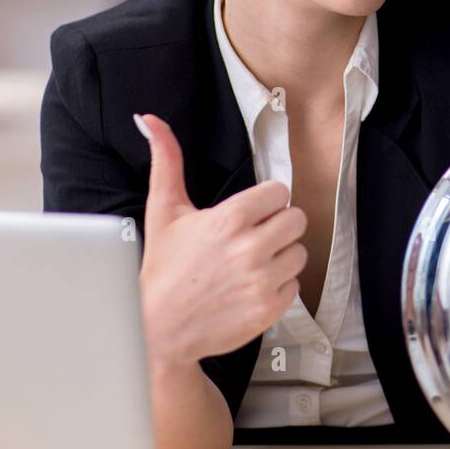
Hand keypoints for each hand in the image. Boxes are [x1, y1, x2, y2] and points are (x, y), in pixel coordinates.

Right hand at [133, 112, 308, 365]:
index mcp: (230, 218)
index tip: (247, 215)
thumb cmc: (162, 267)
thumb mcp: (163, 211)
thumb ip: (166, 160)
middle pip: (297, 219)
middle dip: (276, 227)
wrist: (158, 329)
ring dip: (279, 256)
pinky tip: (250, 287)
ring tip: (249, 264)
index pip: (280, 192)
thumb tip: (150, 119)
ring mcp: (261, 281)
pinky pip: (295, 285)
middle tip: (251, 239)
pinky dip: (277, 286)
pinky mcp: (269, 309)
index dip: (264, 203)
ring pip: (299, 252)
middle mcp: (250, 248)